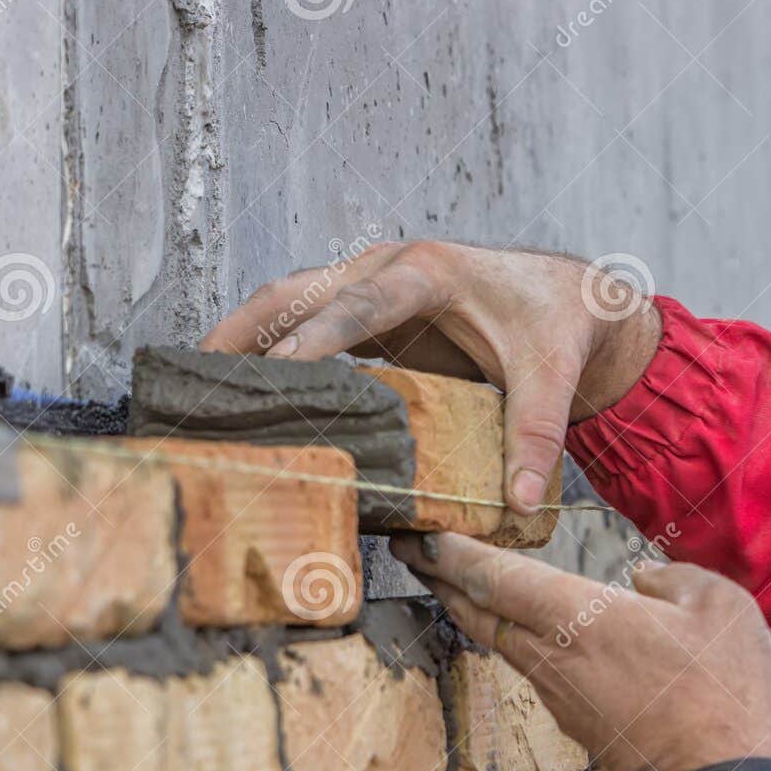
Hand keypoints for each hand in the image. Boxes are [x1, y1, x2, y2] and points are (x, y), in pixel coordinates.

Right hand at [199, 241, 661, 513]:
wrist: (576, 300)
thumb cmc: (561, 324)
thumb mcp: (553, 378)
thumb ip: (537, 435)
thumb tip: (522, 499)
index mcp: (426, 274)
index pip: (356, 305)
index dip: (311, 338)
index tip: (272, 374)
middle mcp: (388, 271)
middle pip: (297, 292)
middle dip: (243, 329)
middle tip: (194, 375)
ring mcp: (375, 289)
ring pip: (291, 303)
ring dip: (243, 339)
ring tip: (196, 389)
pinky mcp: (374, 317)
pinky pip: (310, 327)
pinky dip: (272, 351)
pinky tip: (247, 395)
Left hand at [390, 532, 770, 770]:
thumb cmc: (723, 692)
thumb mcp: (719, 606)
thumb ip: (674, 579)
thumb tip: (645, 579)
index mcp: (577, 618)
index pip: (494, 577)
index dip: (451, 552)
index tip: (421, 533)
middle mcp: (553, 657)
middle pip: (478, 612)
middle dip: (440, 578)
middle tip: (413, 553)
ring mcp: (560, 696)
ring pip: (503, 643)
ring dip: (475, 610)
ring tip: (461, 585)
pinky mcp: (577, 724)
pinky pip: (534, 670)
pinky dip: (516, 641)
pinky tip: (531, 634)